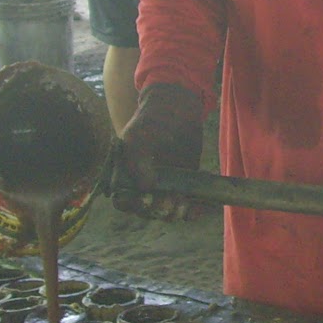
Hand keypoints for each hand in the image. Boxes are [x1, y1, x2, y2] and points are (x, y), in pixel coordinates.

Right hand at [112, 83, 210, 221]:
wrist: (177, 109)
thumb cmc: (150, 121)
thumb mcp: (137, 137)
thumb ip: (136, 161)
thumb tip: (145, 188)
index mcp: (125, 176)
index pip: (124, 201)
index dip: (133, 205)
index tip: (146, 199)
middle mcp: (143, 186)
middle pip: (148, 211)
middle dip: (158, 210)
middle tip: (169, 202)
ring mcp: (165, 187)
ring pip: (167, 211)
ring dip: (175, 213)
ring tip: (183, 205)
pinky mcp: (184, 186)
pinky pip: (187, 205)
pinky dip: (193, 210)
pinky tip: (199, 208)